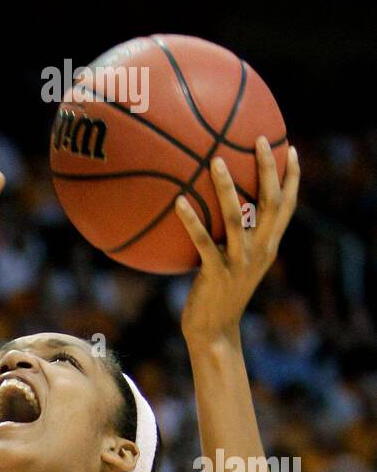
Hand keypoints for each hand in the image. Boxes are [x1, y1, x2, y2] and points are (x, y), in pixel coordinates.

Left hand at [175, 139, 299, 343]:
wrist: (214, 332)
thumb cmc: (218, 296)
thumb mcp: (233, 265)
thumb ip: (233, 239)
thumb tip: (216, 211)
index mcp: (268, 246)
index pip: (287, 206)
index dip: (292, 177)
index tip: (291, 148)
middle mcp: (260, 251)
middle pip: (271, 201)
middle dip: (268, 168)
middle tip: (259, 139)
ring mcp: (239, 262)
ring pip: (237, 216)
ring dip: (227, 186)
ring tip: (216, 160)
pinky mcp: (216, 273)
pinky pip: (204, 241)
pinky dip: (192, 220)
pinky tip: (179, 201)